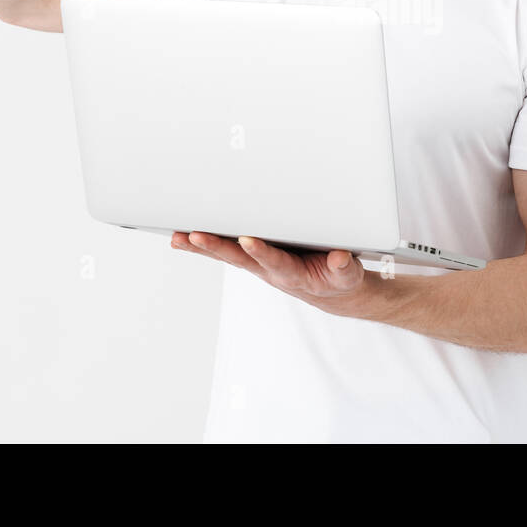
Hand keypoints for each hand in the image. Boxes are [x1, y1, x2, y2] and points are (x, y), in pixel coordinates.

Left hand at [170, 231, 366, 305]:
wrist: (331, 290)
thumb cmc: (338, 279)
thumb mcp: (348, 275)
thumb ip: (343, 267)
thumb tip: (338, 258)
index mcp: (294, 274)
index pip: (276, 261)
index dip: (262, 252)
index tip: (248, 239)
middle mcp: (270, 270)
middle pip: (240, 258)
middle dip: (216, 247)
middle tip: (194, 235)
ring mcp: (259, 264)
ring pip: (227, 254)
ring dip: (202, 247)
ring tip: (178, 237)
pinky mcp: (254, 257)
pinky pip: (226, 250)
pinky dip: (205, 245)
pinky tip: (184, 238)